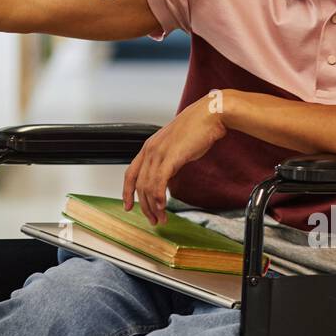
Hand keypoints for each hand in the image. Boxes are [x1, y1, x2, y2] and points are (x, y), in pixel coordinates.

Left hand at [123, 91, 227, 225]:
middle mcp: (150, 150)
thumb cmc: (197, 129)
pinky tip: (163, 207)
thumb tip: (167, 179)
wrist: (209, 115)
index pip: (130, 173)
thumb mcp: (176, 147)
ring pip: (148, 186)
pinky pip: (159, 182)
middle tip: (152, 219)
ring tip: (160, 218)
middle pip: (139, 184)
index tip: (128, 206)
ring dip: (153, 206)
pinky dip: (159, 197)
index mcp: (149, 147)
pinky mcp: (171, 157)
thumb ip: (168, 162)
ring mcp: (159, 153)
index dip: (127, 192)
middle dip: (144, 206)